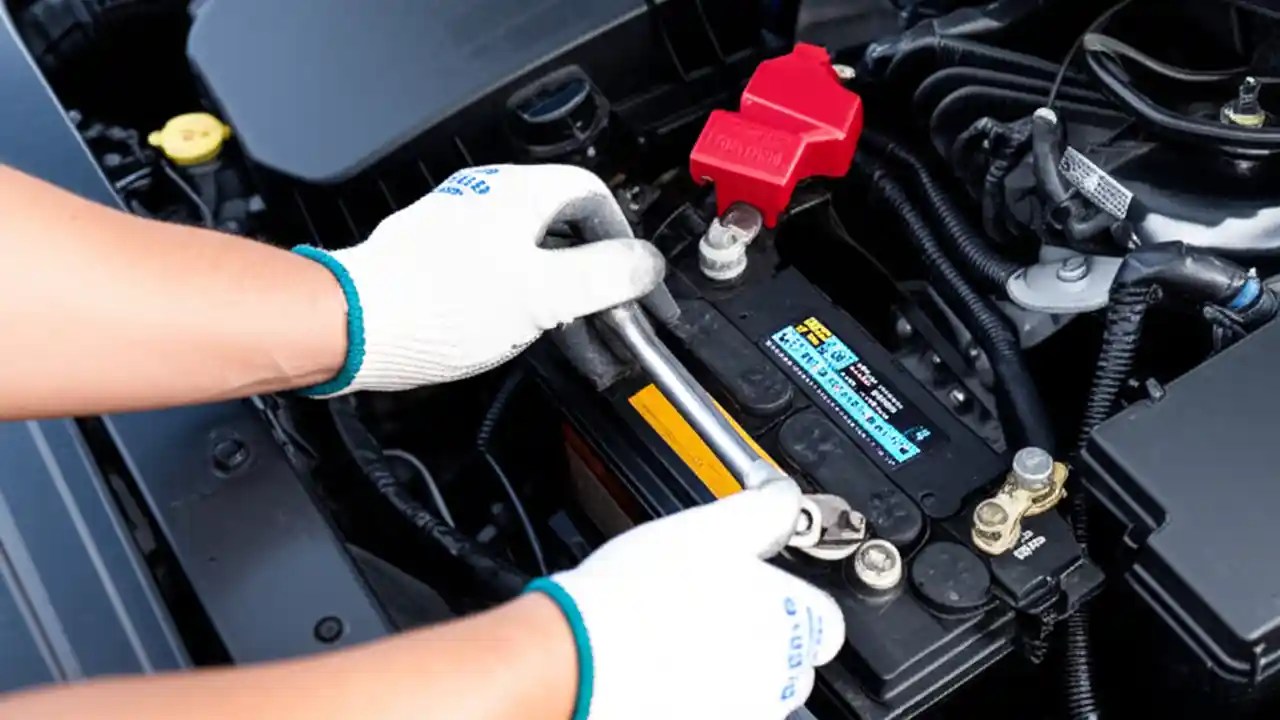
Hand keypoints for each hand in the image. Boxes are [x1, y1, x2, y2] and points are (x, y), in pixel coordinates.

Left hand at [292, 164, 664, 395]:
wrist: (355, 324)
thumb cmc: (435, 305)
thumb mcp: (542, 294)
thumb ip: (602, 276)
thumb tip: (645, 264)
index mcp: (518, 194)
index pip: (593, 194)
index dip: (622, 238)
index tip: (633, 280)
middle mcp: (487, 200)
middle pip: (562, 225)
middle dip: (593, 274)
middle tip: (608, 314)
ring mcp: (459, 227)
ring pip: (529, 251)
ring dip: (559, 292)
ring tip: (571, 335)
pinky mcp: (436, 258)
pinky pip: (497, 270)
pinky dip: (522, 298)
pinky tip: (521, 331)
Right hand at [529, 481, 845, 719]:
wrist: (585, 654)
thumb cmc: (642, 595)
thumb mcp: (709, 526)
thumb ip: (763, 511)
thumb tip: (785, 499)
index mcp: (795, 622)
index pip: (824, 616)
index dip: (787, 595)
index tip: (757, 588)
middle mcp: (782, 677)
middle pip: (792, 657)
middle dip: (759, 635)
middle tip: (709, 608)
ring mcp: (746, 710)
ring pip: (754, 688)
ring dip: (730, 667)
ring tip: (682, 638)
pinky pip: (719, 708)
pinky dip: (701, 693)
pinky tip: (668, 668)